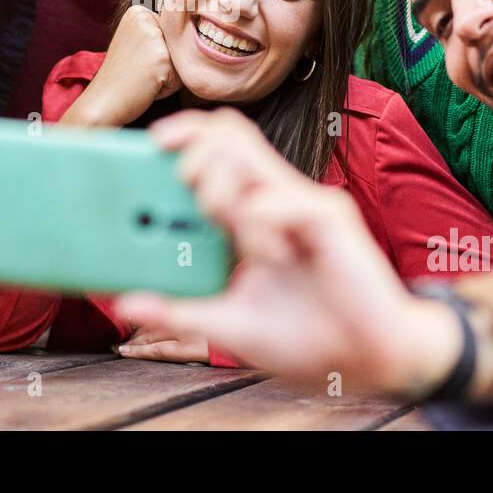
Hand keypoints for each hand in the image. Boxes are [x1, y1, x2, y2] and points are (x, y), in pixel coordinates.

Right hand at [62, 5, 182, 126]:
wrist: (104, 101)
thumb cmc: (122, 78)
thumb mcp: (136, 45)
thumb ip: (159, 36)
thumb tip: (190, 33)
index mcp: (137, 13)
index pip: (171, 31)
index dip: (160, 52)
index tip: (138, 60)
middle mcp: (145, 18)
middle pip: (179, 43)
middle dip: (167, 63)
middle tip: (140, 71)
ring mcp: (153, 35)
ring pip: (182, 59)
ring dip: (170, 74)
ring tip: (145, 78)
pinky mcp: (161, 56)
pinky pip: (182, 74)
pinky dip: (169, 86)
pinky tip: (149, 85)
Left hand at [115, 109, 464, 395]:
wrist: (369, 358)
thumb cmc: (308, 337)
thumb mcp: (228, 324)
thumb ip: (178, 311)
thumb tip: (123, 304)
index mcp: (255, 214)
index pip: (221, 147)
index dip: (185, 134)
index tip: (151, 144)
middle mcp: (278, 198)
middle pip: (230, 134)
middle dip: (194, 155)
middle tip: (188, 194)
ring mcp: (303, 202)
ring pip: (246, 155)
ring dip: (218, 186)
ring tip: (220, 220)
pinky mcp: (327, 215)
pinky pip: (272, 202)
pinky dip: (256, 228)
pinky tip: (272, 258)